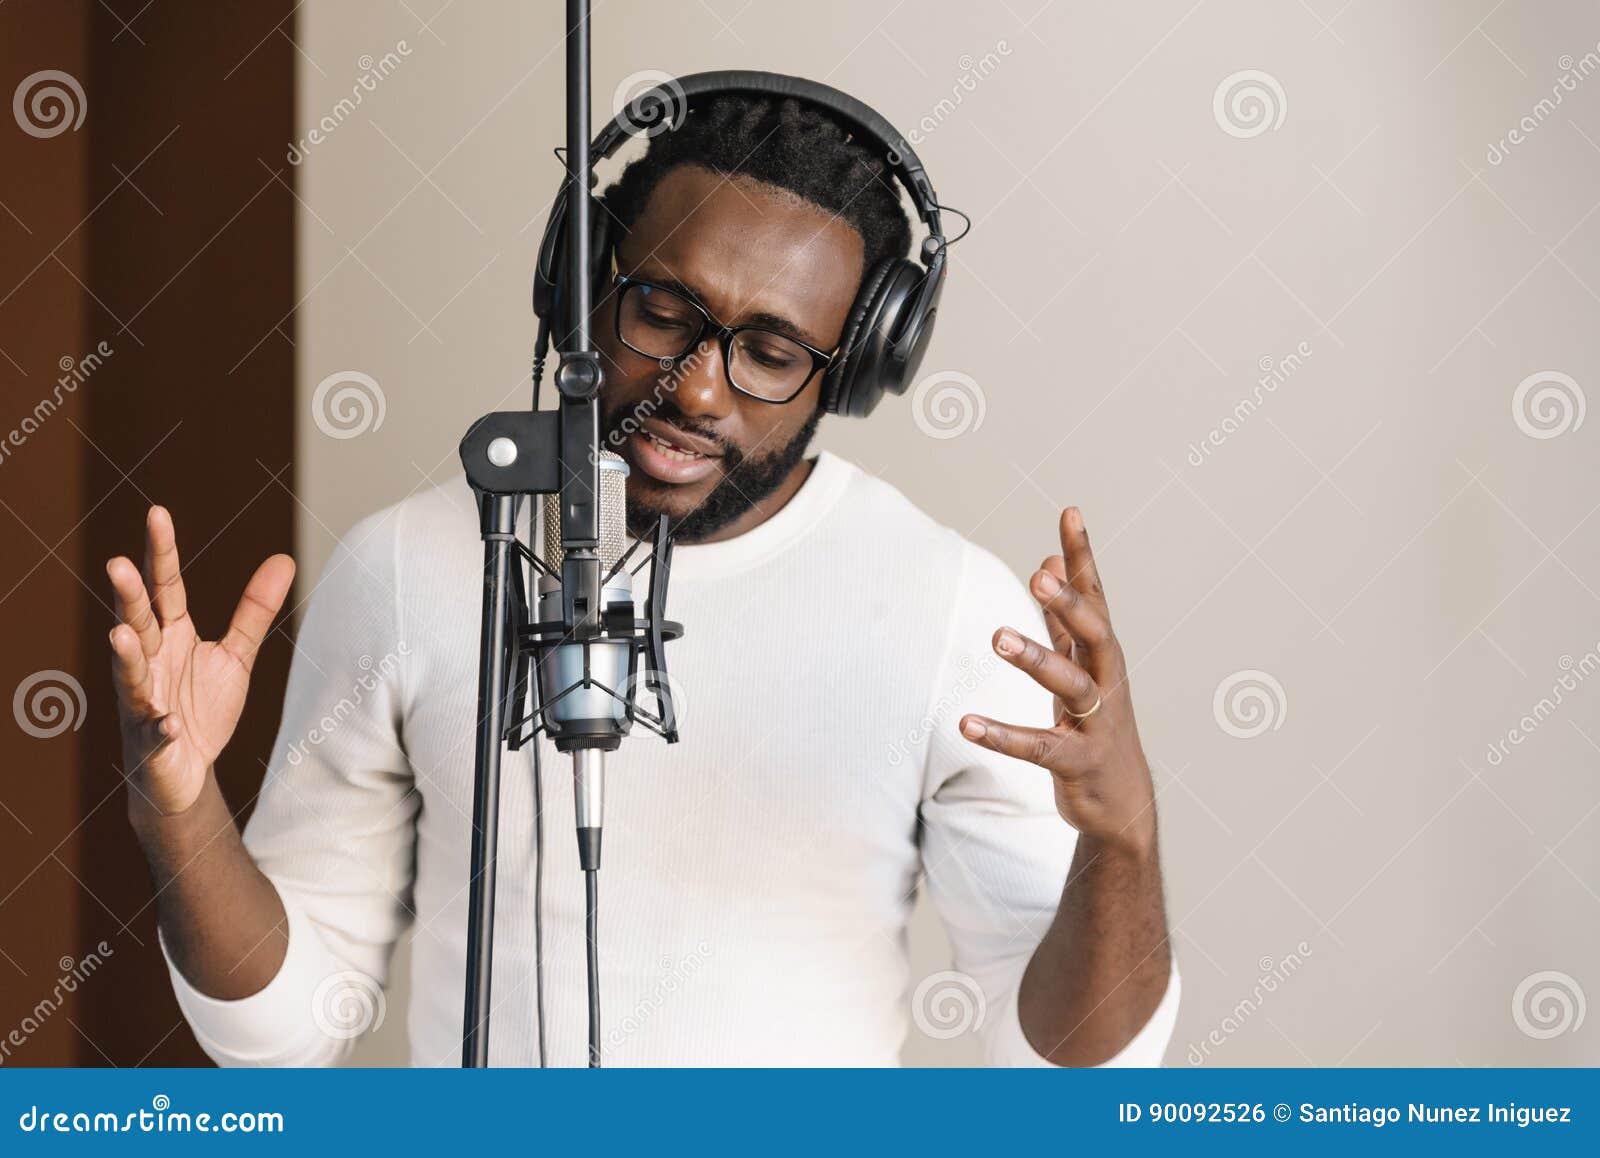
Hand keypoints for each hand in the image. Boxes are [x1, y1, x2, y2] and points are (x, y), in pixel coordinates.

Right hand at [107, 506, 294, 815]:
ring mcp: (144, 701)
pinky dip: (158, 727)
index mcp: (171, 635)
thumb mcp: (236, 656)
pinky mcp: (151, 742)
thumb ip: (255, 611)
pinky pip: (154, 733)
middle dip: (128, 596)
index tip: (157, 512)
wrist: (186, 771)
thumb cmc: (201, 708)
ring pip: (131, 674)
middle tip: (117, 564)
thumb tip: (284, 557)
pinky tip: (166, 722)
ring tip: (120, 633)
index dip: (161, 552)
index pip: (165, 587)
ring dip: (127, 656)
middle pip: (139, 622)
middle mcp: (150, 662)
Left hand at [959, 507, 1156, 857]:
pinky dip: (1002, 735)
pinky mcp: (1078, 763)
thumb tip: (1049, 559)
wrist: (1123, 803)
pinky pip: (1039, 746)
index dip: (1083, 556)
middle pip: (1094, 634)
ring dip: (1036, 660)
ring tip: (997, 636)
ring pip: (1071, 686)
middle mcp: (1107, 683)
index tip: (1070, 512)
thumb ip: (1064, 617)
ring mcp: (1097, 724)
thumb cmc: (1097, 725)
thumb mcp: (1083, 665)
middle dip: (1069, 603)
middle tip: (1038, 577)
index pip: (1095, 597)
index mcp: (1104, 656)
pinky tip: (965, 723)